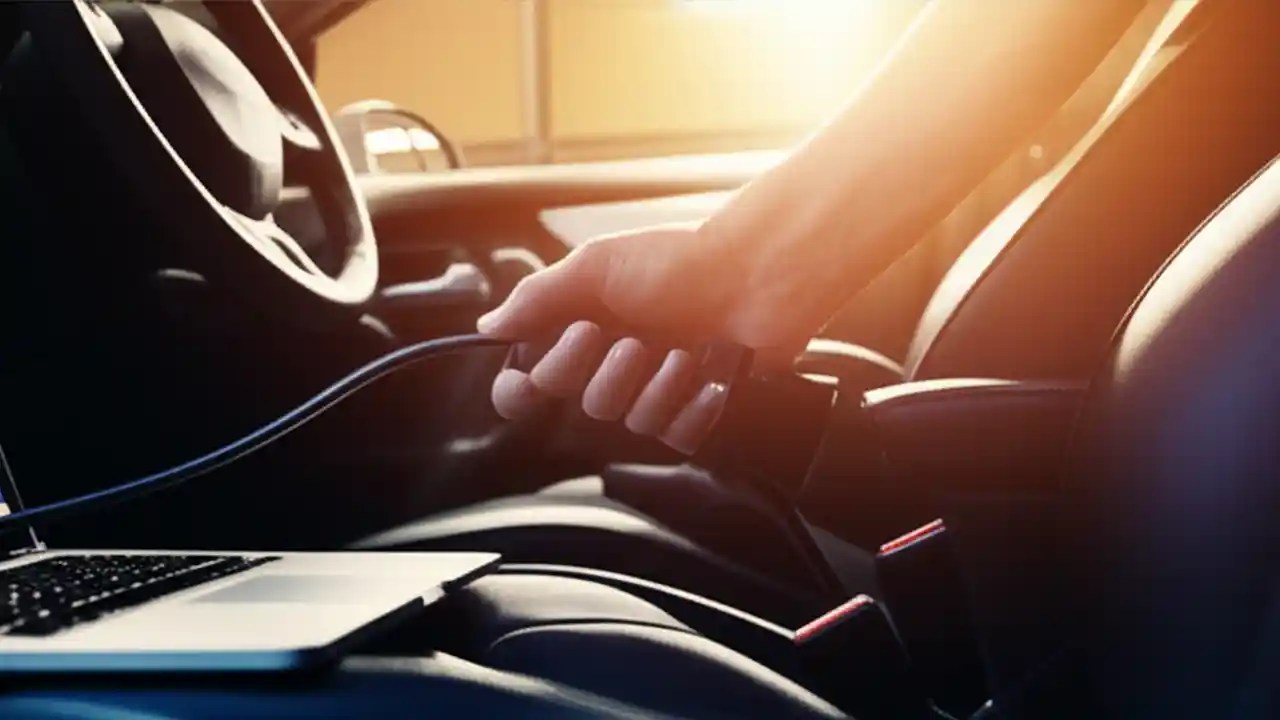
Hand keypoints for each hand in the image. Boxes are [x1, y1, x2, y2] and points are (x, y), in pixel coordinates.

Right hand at [476, 224, 815, 453]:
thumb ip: (539, 297)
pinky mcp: (693, 408)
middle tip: (632, 338)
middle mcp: (610, 361)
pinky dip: (692, 406)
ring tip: (683, 348)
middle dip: (605, 372)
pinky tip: (709, 375)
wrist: (758, 274)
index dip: (521, 388)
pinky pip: (676, 436)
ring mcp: (653, 387)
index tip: (531, 376)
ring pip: (628, 420)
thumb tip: (490, 325)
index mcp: (579, 327)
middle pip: (578, 402)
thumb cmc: (683, 260)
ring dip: (656, 384)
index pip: (527, 382)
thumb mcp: (598, 265)